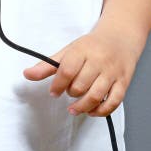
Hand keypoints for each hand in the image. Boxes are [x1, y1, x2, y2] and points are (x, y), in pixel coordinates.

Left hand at [22, 28, 142, 117]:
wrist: (119, 39)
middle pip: (80, 85)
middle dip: (71, 93)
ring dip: (83, 107)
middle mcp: (99, 61)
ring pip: (96, 96)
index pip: (67, 70)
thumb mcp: (68, 51)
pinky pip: (113, 102)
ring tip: (74, 109)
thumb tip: (27, 75)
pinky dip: (101, 111)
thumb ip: (47, 65)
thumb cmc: (90, 46)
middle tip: (67, 92)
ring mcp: (112, 73)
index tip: (53, 92)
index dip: (58, 85)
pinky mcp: (123, 83)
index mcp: (82, 50)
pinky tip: (91, 111)